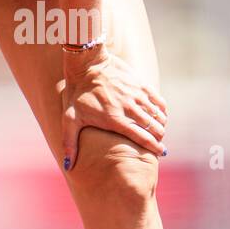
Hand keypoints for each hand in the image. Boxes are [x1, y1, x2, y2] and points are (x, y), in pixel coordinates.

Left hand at [60, 48, 167, 170]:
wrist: (87, 62)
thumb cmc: (77, 92)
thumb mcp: (70, 118)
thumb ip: (70, 143)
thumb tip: (67, 166)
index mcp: (115, 119)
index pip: (142, 137)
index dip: (154, 147)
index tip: (161, 153)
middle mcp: (129, 108)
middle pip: (154, 127)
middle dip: (159, 137)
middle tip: (158, 142)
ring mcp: (136, 95)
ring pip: (158, 114)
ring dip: (161, 124)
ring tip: (159, 130)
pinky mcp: (140, 84)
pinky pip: (158, 100)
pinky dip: (162, 109)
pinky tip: (160, 114)